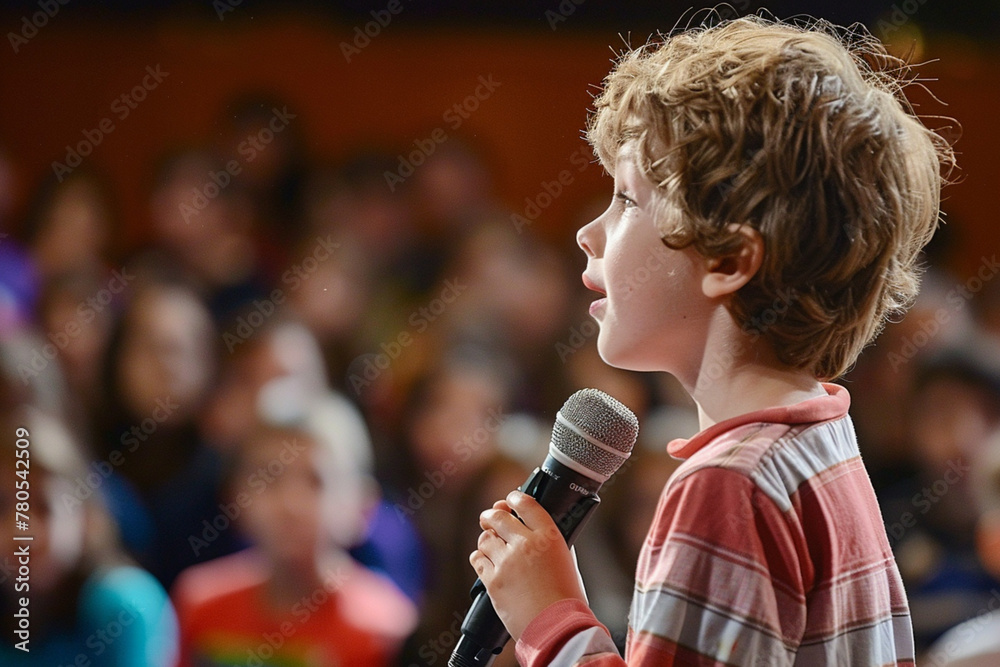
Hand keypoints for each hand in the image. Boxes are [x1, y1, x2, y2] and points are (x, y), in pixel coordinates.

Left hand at [470, 490, 587, 640]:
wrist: (556, 627)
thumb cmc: (567, 598)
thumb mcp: (567, 561)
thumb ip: (550, 543)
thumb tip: (535, 532)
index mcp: (548, 536)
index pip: (526, 503)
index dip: (515, 498)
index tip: (511, 500)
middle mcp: (525, 544)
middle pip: (498, 516)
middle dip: (492, 514)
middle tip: (489, 517)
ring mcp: (507, 561)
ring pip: (485, 538)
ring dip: (487, 538)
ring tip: (491, 543)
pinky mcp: (492, 580)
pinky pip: (477, 559)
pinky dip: (480, 558)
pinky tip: (486, 561)